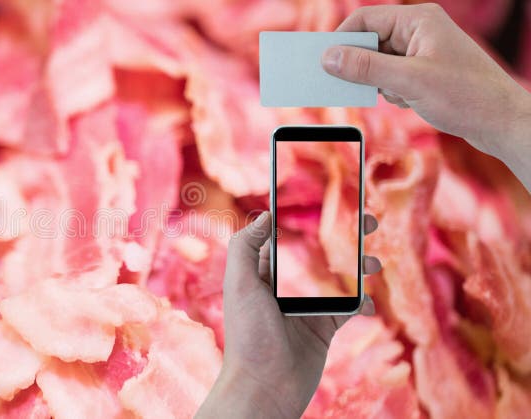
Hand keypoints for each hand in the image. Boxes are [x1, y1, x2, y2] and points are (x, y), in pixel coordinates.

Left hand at [196, 211, 380, 418]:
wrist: (265, 388)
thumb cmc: (248, 337)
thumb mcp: (239, 286)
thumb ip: (246, 247)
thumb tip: (265, 214)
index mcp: (263, 274)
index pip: (284, 237)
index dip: (304, 217)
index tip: (330, 196)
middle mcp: (285, 288)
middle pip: (319, 253)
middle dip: (345, 235)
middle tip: (370, 218)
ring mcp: (306, 308)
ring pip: (340, 279)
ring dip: (361, 267)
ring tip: (375, 262)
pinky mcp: (324, 330)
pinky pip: (350, 310)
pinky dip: (364, 304)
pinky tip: (369, 305)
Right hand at [321, 4, 530, 189]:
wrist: (501, 122)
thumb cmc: (465, 96)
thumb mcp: (407, 82)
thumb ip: (365, 68)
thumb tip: (329, 58)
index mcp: (418, 21)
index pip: (365, 20)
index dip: (342, 41)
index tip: (324, 63)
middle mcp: (420, 31)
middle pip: (370, 42)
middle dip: (361, 67)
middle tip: (348, 85)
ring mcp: (423, 51)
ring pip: (379, 63)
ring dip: (380, 83)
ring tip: (402, 96)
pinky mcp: (425, 71)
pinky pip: (392, 77)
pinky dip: (393, 92)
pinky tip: (411, 102)